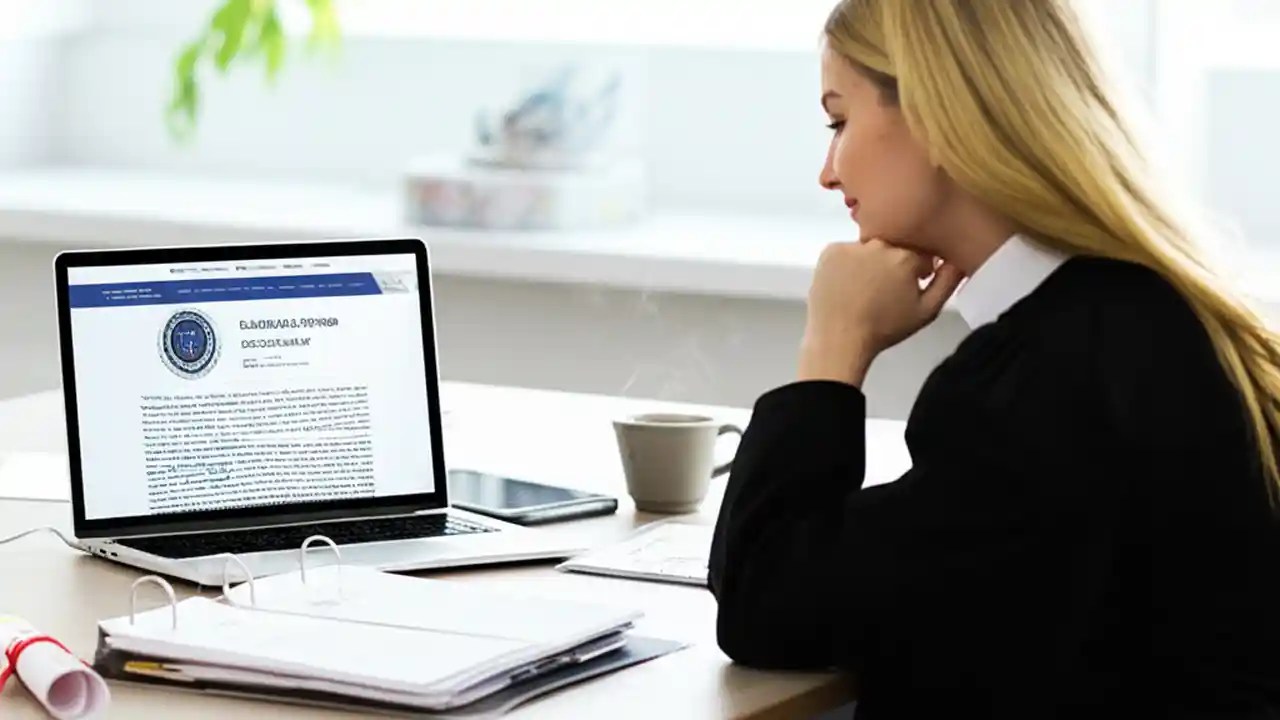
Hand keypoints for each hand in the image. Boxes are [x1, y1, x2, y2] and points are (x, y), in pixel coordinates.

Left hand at [799, 239, 963, 385]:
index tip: (913, 283)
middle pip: (895, 245)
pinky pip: (847, 250)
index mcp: (906, 257)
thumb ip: (948, 282)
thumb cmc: (884, 329)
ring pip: (870, 247)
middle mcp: (880, 245)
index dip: (919, 269)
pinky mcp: (831, 250)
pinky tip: (849, 284)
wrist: (840, 339)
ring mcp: (852, 246)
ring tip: (865, 289)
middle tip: (886, 289)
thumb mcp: (927, 311)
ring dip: (871, 261)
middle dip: (895, 263)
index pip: (922, 251)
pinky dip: (849, 263)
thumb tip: (958, 260)